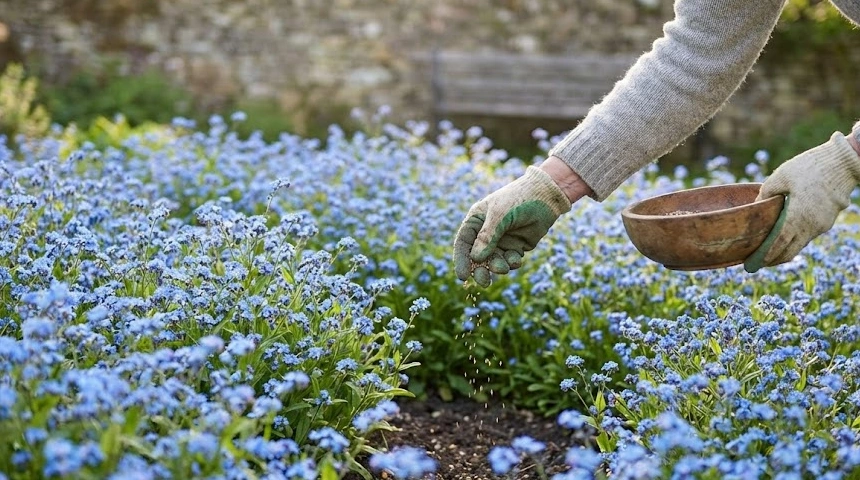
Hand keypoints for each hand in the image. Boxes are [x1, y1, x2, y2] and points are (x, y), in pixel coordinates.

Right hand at [453, 159, 590, 286]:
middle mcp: (486, 233)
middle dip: (480, 270)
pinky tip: (517, 259)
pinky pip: (510, 261)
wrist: (546, 195)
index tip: (463, 276)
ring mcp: (501, 240)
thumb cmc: (518, 199)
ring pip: (494, 261)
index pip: (464, 243)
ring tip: (504, 267)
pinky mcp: (516, 247)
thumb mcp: (500, 214)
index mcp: (476, 221)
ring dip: (498, 267)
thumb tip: (476, 258)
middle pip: (477, 257)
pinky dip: (512, 263)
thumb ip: (487, 236)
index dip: (462, 260)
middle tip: (484, 282)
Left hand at [744, 132, 859, 271]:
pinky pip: (809, 235)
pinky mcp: (829, 220)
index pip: (779, 243)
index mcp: (797, 216)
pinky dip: (796, 240)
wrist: (843, 161)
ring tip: (769, 253)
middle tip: (757, 264)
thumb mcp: (780, 176)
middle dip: (773, 260)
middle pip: (790, 251)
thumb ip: (765, 193)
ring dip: (785, 250)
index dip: (765, 255)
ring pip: (800, 244)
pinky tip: (786, 238)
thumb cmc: (809, 166)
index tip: (752, 263)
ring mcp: (822, 225)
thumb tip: (756, 206)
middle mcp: (811, 226)